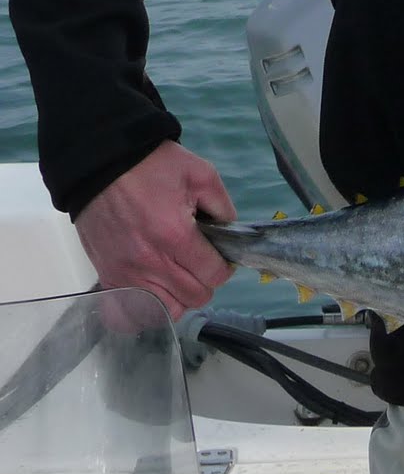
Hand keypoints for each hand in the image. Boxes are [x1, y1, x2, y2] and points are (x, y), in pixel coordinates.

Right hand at [74, 140, 237, 318]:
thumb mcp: (202, 175)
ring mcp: (125, 272)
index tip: (221, 257)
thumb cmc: (153, 166)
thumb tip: (231, 235)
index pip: (213, 275)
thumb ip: (223, 208)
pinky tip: (158, 286)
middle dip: (206, 282)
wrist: (101, 165)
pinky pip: (135, 309)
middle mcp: (149, 261)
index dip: (224, 268)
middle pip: (193, 296)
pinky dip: (152, 304)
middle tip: (202, 263)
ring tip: (181, 276)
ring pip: (166, 309)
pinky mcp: (107, 275)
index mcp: (175, 235)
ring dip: (180, 297)